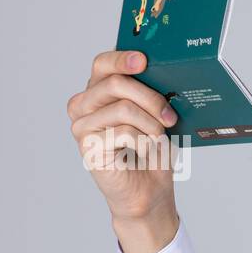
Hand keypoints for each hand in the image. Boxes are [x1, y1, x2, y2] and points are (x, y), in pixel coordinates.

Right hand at [68, 50, 180, 252]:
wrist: (149, 193)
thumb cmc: (152, 153)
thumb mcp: (154, 117)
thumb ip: (149, 94)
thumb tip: (165, 73)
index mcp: (98, 92)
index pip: (102, 64)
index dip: (122, 59)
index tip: (144, 60)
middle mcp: (83, 106)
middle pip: (115, 84)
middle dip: (150, 97)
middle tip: (169, 115)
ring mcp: (82, 127)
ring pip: (122, 108)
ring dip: (151, 124)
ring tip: (160, 137)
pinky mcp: (89, 148)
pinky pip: (123, 132)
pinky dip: (145, 141)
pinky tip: (149, 150)